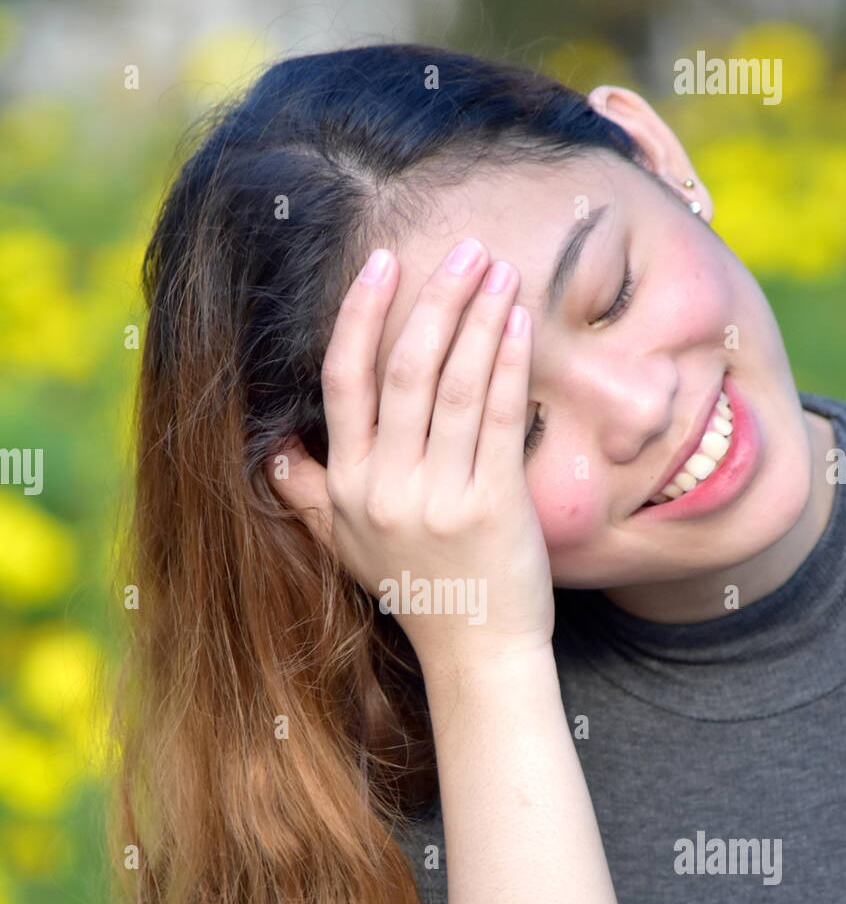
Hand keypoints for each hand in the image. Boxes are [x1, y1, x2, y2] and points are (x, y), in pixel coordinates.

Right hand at [267, 238, 554, 673]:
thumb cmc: (416, 592)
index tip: (384, 263)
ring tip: (497, 269)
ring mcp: (437, 497)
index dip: (361, 316)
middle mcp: (384, 489)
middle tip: (464, 250)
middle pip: (404, 370)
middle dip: (434, 299)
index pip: (344, 382)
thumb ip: (305, 495)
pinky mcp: (490, 505)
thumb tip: (270, 451)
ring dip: (477, 316)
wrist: (476, 653)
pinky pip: (495, 417)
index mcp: (346, 487)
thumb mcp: (344, 547)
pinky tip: (518, 321)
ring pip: (453, 384)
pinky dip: (507, 362)